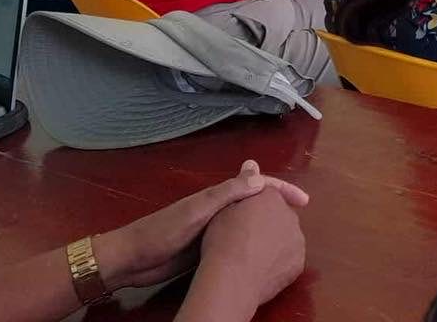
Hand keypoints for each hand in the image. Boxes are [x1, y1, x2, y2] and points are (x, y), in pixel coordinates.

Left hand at [96, 160, 308, 290]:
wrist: (133, 259)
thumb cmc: (163, 230)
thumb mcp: (196, 210)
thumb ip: (226, 193)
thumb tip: (260, 176)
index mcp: (218, 196)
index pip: (257, 185)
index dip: (281, 190)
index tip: (303, 201)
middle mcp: (218, 209)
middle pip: (255, 204)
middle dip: (278, 208)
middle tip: (298, 222)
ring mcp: (212, 230)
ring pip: (247, 224)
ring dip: (267, 226)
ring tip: (287, 239)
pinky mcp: (206, 250)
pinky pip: (236, 242)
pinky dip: (252, 244)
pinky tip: (261, 256)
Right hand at [193, 188, 306, 311]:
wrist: (231, 279)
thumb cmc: (223, 239)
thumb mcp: (224, 207)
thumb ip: (242, 184)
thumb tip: (252, 163)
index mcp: (272, 197)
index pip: (268, 193)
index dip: (255, 202)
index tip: (246, 213)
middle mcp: (290, 215)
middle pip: (279, 214)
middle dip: (267, 220)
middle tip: (245, 235)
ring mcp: (297, 240)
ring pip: (285, 236)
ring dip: (274, 240)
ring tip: (252, 253)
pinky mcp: (298, 264)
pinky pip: (288, 257)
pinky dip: (278, 259)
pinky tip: (261, 267)